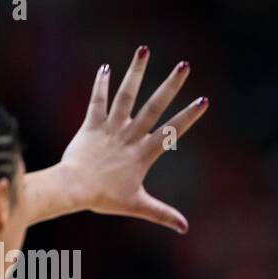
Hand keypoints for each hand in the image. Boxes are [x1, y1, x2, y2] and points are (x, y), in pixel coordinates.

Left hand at [57, 46, 208, 232]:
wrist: (74, 189)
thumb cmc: (105, 198)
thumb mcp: (137, 206)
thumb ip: (162, 214)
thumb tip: (184, 228)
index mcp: (144, 154)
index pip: (171, 132)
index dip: (188, 116)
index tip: (203, 100)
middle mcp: (130, 136)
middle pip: (153, 106)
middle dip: (170, 85)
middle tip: (184, 66)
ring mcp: (111, 128)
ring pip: (126, 96)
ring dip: (136, 72)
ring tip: (144, 50)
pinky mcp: (92, 124)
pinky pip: (98, 101)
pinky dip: (102, 84)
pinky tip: (107, 67)